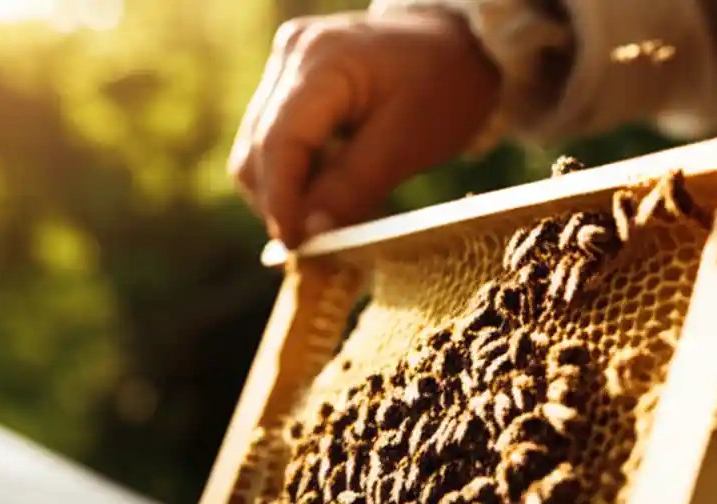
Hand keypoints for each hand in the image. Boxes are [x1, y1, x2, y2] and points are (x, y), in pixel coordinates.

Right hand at [229, 10, 500, 246]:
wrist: (460, 43)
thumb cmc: (445, 85)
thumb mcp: (407, 142)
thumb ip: (353, 187)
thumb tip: (308, 234)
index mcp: (322, 62)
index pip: (278, 143)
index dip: (280, 202)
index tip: (295, 248)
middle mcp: (291, 55)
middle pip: (257, 150)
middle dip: (281, 203)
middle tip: (321, 245)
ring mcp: (286, 64)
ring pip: (259, 149)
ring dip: (289, 193)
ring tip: (335, 216)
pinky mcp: (290, 80)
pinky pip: (276, 139)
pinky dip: (299, 174)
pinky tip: (334, 189)